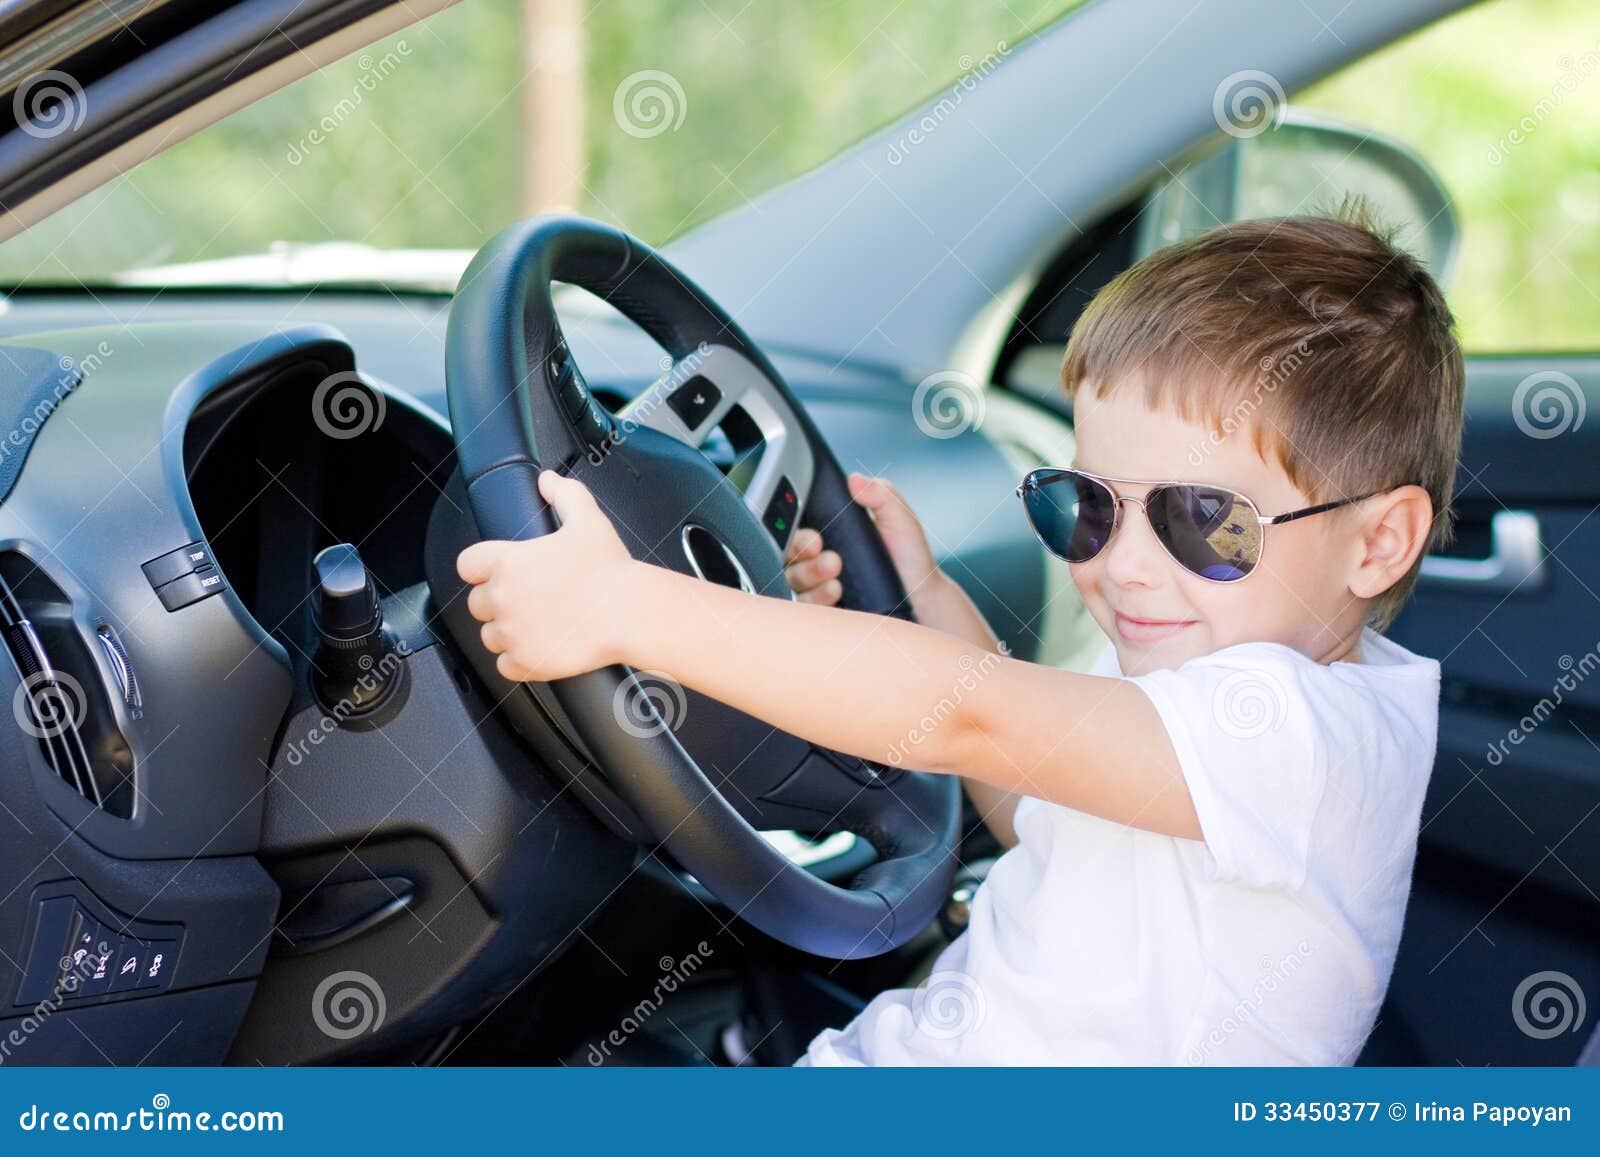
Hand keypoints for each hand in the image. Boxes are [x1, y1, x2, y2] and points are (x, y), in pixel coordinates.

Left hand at [457, 470, 636, 682]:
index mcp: (506, 562)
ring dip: (506, 631)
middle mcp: (502, 599)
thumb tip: (548, 480)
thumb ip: (564, 494)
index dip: (482, 568)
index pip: (467, 565)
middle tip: (528, 599)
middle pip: (477, 603)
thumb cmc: (610, 570)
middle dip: (498, 601)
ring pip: (489, 635)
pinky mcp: (525, 662)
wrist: (630, 613)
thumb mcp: (588, 519)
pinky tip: (538, 647)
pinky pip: (504, 665)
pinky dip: (518, 660)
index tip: (498, 572)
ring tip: (535, 624)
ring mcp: (511, 634)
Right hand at [784, 472, 940, 606]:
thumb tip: (856, 479)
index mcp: (832, 531)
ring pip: (793, 581)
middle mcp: (818, 557)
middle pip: (789, 556)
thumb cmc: (909, 556)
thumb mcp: (899, 518)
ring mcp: (818, 584)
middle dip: (804, 557)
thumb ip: (881, 494)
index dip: (800, 534)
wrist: (923, 597)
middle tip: (832, 560)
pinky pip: (804, 607)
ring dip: (811, 579)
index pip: (799, 528)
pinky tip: (835, 596)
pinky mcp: (823, 608)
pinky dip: (816, 601)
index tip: (816, 540)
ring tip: (837, 582)